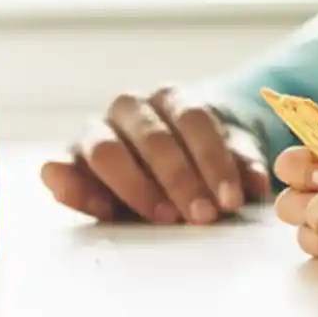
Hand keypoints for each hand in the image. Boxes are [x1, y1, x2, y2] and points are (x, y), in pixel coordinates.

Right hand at [40, 88, 270, 223]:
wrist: (167, 151)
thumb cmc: (202, 152)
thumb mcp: (229, 154)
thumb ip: (242, 165)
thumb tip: (257, 185)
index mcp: (173, 98)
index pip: (194, 121)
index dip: (214, 161)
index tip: (231, 199)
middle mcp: (131, 108)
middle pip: (153, 138)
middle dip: (181, 179)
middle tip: (203, 215)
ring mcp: (97, 131)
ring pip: (107, 150)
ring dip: (136, 186)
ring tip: (163, 218)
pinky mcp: (71, 160)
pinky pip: (60, 167)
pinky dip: (72, 185)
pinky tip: (99, 210)